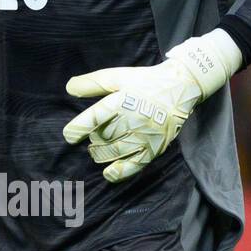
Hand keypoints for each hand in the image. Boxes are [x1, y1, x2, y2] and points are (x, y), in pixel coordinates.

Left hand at [62, 31, 241, 182]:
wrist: (181, 87)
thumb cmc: (146, 81)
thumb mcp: (118, 77)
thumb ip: (93, 83)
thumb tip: (68, 88)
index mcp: (123, 100)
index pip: (95, 117)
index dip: (78, 128)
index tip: (69, 136)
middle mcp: (133, 119)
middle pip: (103, 137)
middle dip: (93, 139)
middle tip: (92, 136)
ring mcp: (145, 135)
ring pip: (115, 151)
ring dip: (100, 153)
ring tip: (96, 150)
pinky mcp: (154, 147)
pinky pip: (135, 164)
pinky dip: (120, 172)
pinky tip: (109, 173)